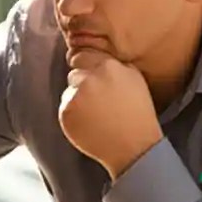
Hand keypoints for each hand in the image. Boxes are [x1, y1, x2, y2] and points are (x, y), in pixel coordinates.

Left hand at [58, 51, 162, 179]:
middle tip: (97, 101)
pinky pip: (64, 107)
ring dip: (77, 99)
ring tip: (96, 114)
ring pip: (69, 90)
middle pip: (74, 72)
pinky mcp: (66, 112)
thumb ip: (116, 64)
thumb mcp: (135, 79)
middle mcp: (90, 78)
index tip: (90, 78)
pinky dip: (73, 115)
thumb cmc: (137, 114)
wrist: (133, 146)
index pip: (83, 55)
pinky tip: (90, 123)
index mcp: (109, 67)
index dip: (85, 66)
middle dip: (82, 83)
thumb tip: (97, 56)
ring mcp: (76, 96)